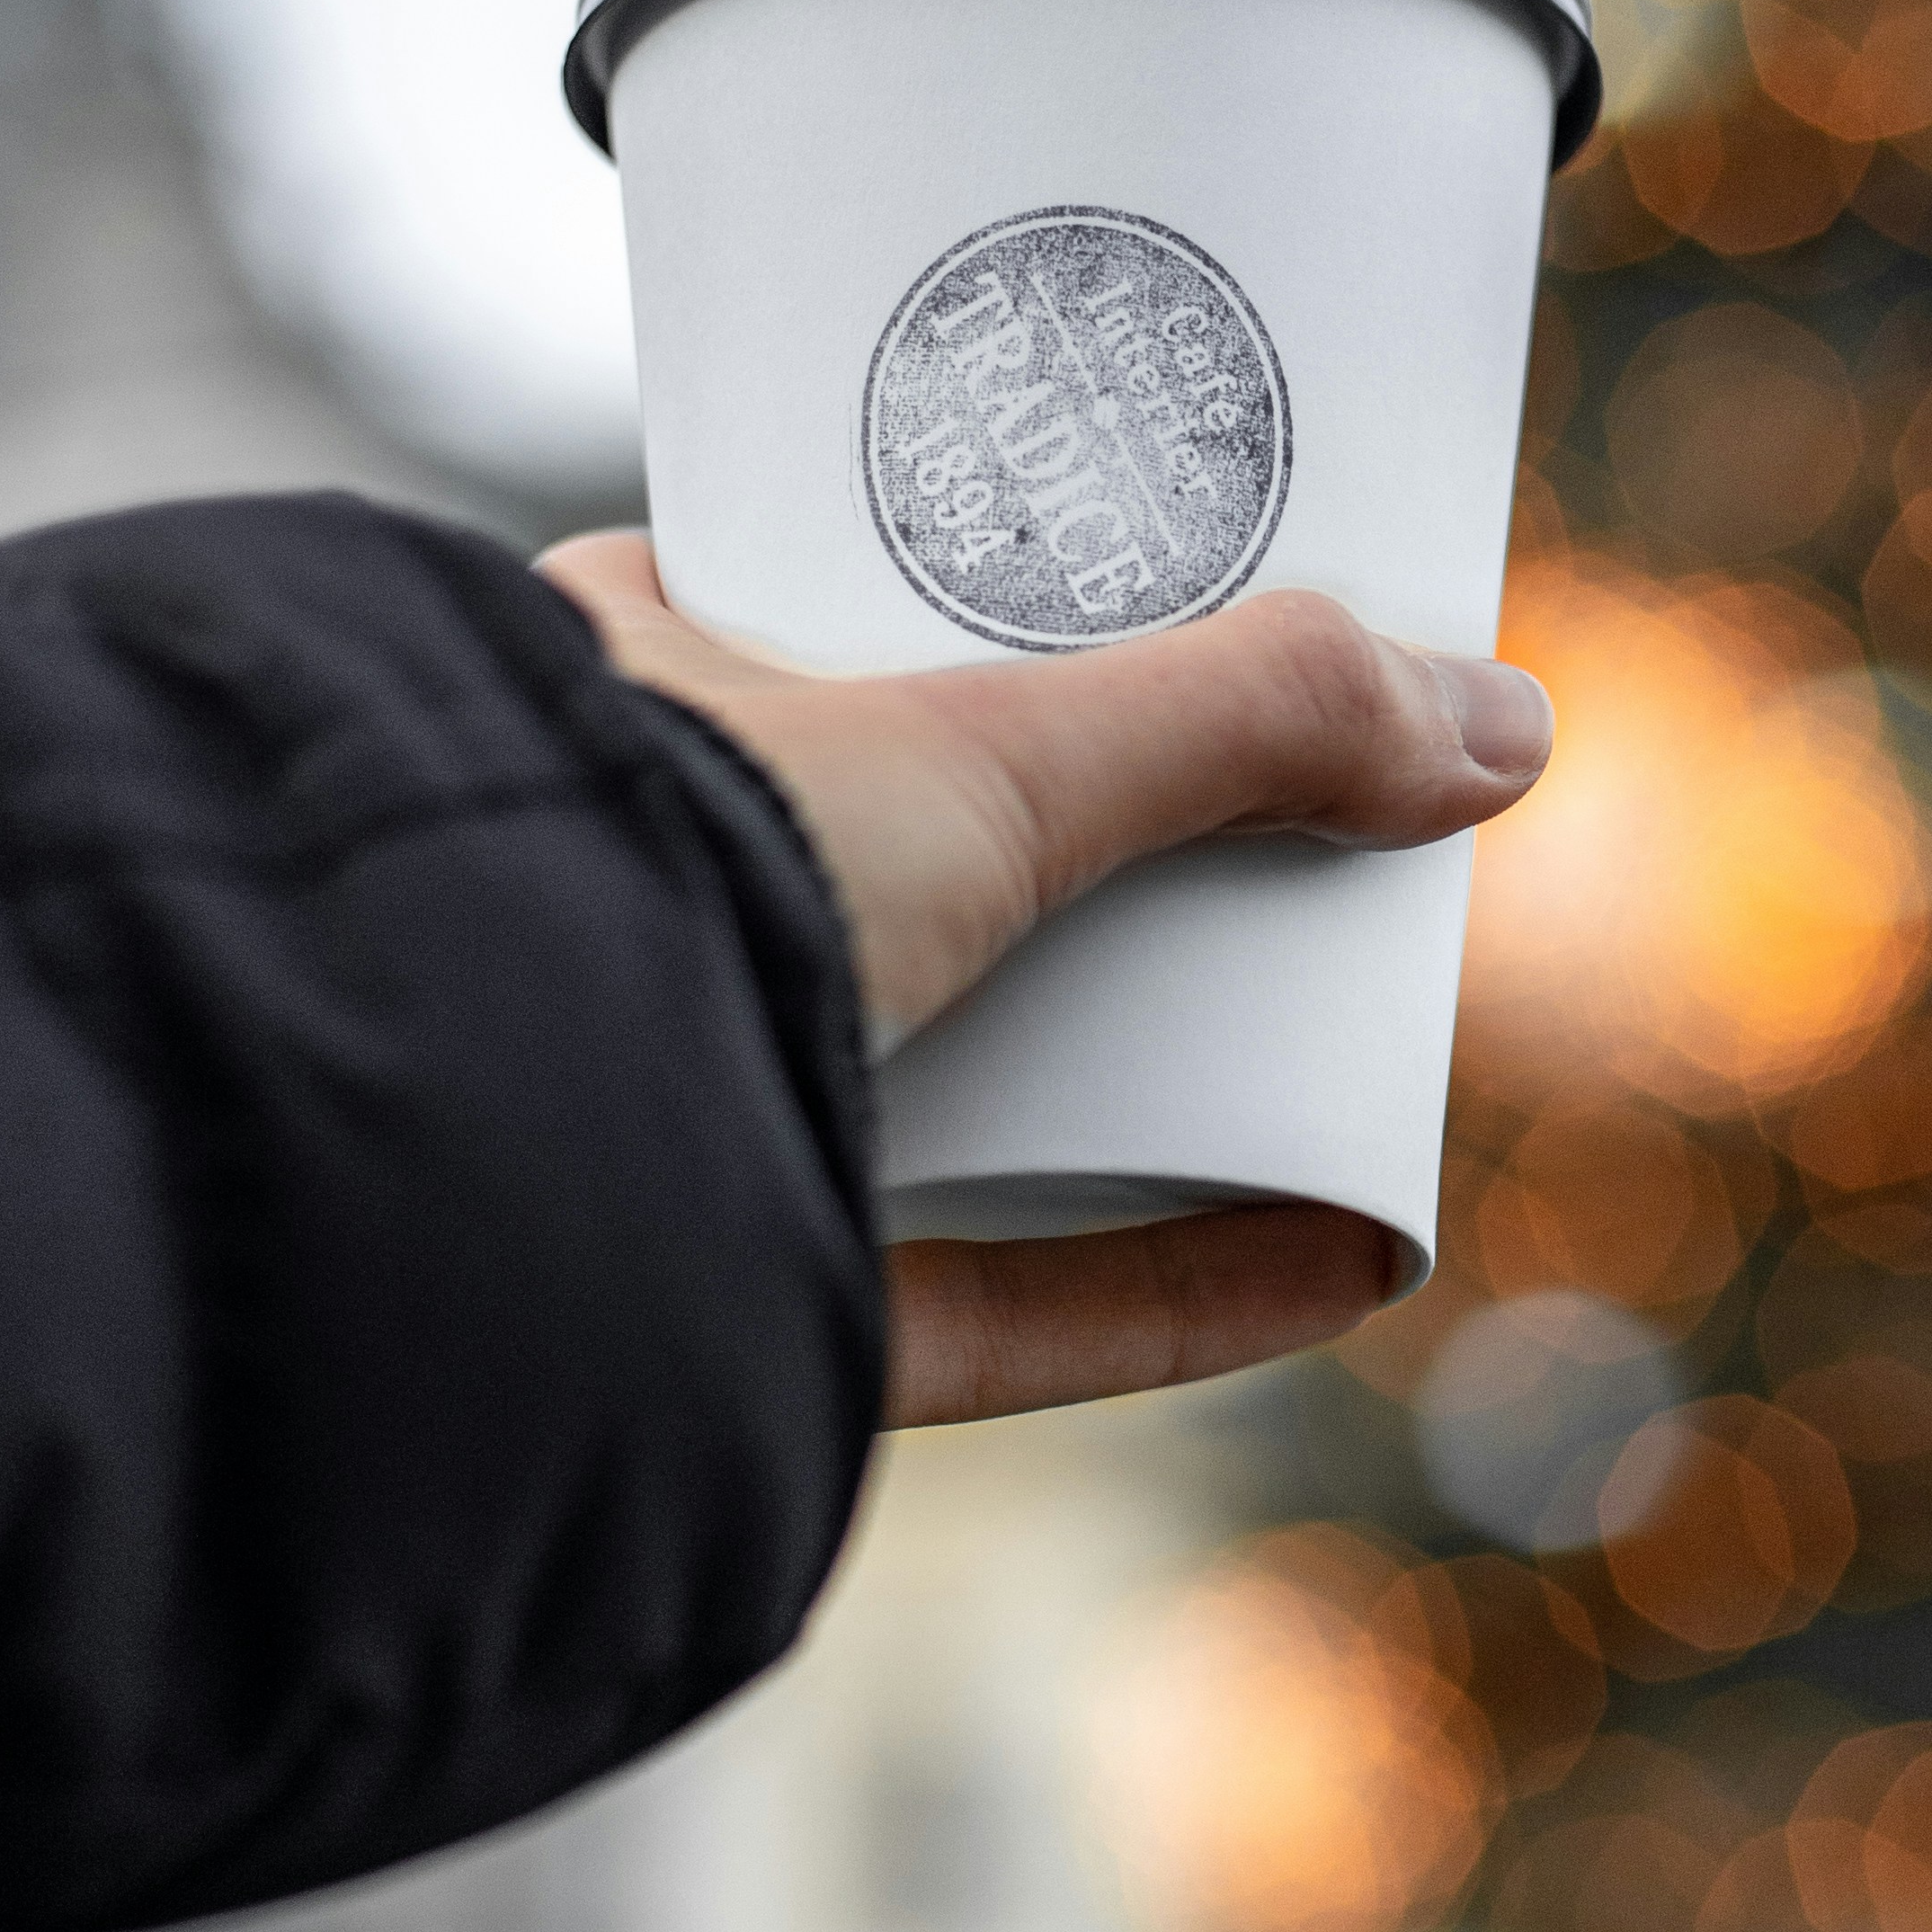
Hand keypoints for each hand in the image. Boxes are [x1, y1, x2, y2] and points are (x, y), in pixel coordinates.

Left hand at [536, 534, 1548, 1431]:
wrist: (433, 1174)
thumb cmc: (650, 880)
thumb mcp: (976, 756)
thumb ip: (1242, 721)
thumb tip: (1499, 727)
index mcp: (604, 713)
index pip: (809, 628)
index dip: (997, 619)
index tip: (1183, 604)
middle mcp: (627, 914)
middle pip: (923, 878)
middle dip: (1122, 864)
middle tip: (1322, 811)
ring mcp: (682, 1126)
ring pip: (961, 1095)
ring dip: (1161, 1069)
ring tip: (1354, 1011)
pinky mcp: (739, 1327)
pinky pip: (994, 1304)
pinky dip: (1172, 1281)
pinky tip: (1347, 1248)